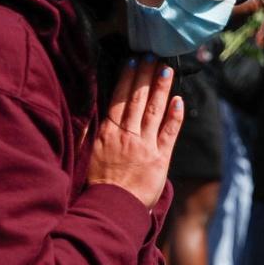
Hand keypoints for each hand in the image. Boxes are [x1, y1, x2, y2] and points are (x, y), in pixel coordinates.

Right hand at [87, 55, 184, 207]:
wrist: (111, 209)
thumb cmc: (98, 185)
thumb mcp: (86, 156)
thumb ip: (88, 134)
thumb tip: (84, 112)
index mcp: (107, 134)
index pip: (118, 100)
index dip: (127, 79)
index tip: (132, 61)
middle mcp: (127, 136)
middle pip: (137, 100)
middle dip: (145, 75)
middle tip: (152, 55)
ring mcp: (145, 146)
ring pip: (154, 111)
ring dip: (161, 88)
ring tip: (166, 68)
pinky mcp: (160, 158)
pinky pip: (169, 133)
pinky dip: (175, 116)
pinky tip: (179, 99)